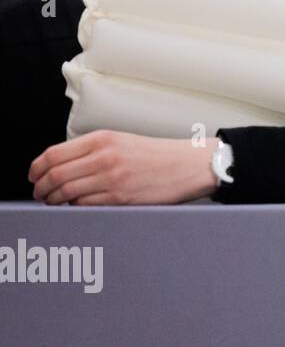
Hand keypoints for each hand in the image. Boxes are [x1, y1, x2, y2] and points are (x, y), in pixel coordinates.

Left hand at [29, 130, 218, 205]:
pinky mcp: (121, 197)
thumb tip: (62, 166)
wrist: (189, 165)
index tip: (33, 176)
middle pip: (55, 175)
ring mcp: (112, 178)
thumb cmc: (158, 155)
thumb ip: (93, 150)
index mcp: (103, 139)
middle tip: (40, 193)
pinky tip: (76, 206)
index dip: (36, 168)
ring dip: (54, 200)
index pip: (54, 154)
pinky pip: (85, 205)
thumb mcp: (122, 141)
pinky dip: (74, 207)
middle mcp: (104, 157)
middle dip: (41, 188)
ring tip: (53, 202)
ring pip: (66, 192)